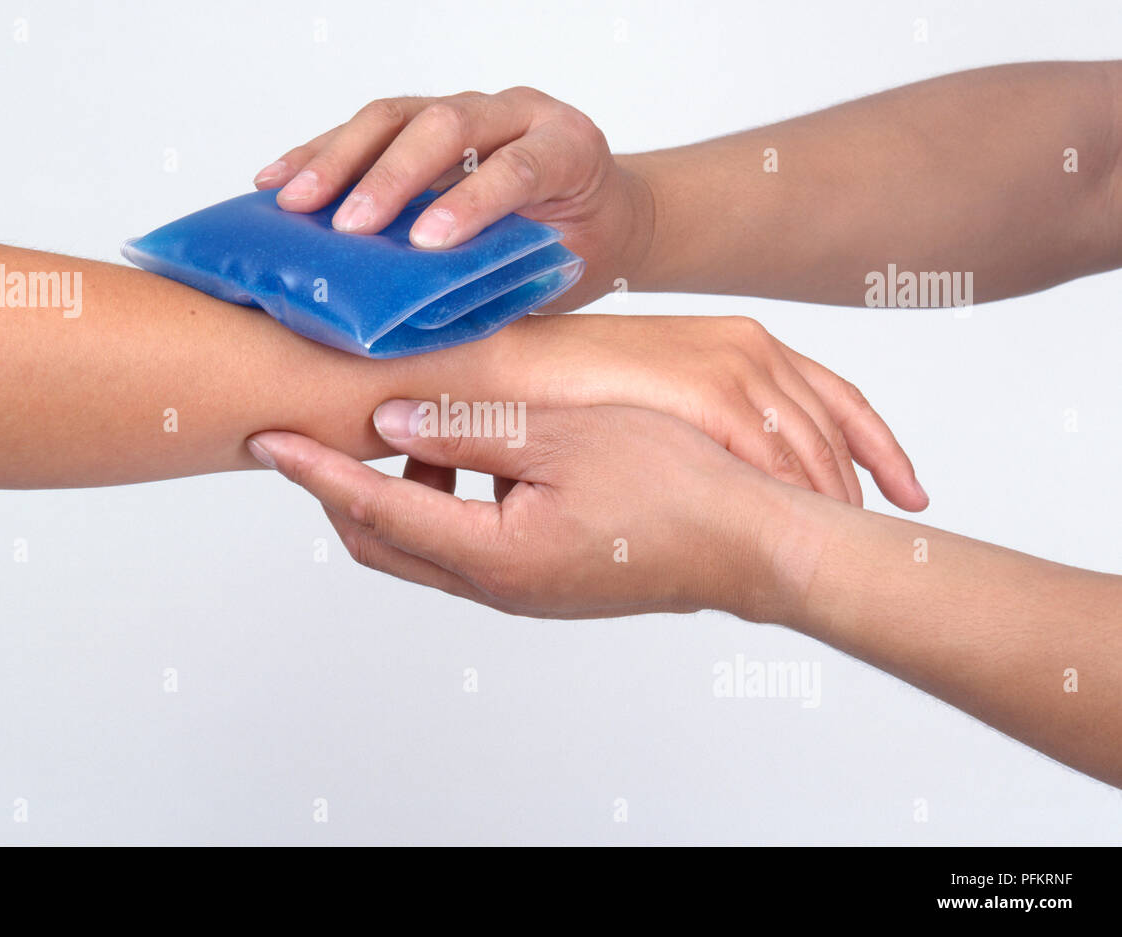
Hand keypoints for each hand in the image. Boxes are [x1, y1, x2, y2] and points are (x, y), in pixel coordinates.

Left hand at [248, 401, 809, 620]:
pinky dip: (442, 502)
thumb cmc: (677, 484)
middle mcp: (494, 585)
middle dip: (336, 488)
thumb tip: (392, 423)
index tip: (268, 438)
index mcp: (491, 553)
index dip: (315, 471)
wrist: (754, 546)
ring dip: (394, 494)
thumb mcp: (564, 436)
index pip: (373, 510)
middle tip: (315, 432)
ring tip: (406, 430)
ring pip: (420, 546)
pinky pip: (465, 545)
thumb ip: (469, 430)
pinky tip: (471, 453)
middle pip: (380, 543)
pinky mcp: (542, 581)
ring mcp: (519, 590)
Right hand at [253, 87, 650, 310]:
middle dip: (394, 177)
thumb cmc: (582, 248)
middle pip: (447, 124)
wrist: (600, 211)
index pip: (518, 166)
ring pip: (397, 115)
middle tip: (351, 226)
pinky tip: (279, 180)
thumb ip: (507, 282)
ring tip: (293, 200)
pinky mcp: (426, 118)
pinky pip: (369, 127)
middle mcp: (516, 113)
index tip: (429, 242)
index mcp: (567, 148)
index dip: (473, 202)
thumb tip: (435, 320)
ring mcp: (468, 109)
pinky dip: (320, 152)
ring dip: (339, 158)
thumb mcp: (562, 273)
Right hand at [496, 314, 927, 510]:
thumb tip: (702, 464)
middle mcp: (746, 347)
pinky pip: (776, 454)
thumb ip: (685, 418)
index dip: (874, 442)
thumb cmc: (558, 385)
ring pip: (814, 444)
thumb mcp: (645, 396)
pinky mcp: (709, 388)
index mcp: (736, 342)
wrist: (506, 363)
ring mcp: (731, 364)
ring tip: (856, 542)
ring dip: (837, 495)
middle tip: (891, 521)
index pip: (833, 394)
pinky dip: (801, 493)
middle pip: (836, 423)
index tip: (903, 486)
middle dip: (868, 474)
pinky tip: (811, 529)